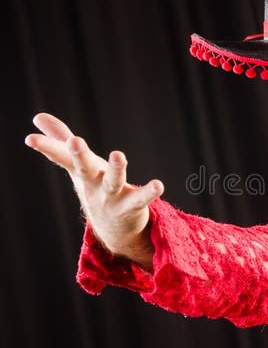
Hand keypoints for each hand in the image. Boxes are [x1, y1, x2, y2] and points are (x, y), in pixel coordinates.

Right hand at [25, 113, 163, 267]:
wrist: (114, 230)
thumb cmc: (96, 188)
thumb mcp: (78, 164)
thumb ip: (60, 140)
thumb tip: (38, 117)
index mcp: (82, 172)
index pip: (61, 157)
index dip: (46, 146)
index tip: (29, 138)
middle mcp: (93, 184)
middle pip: (84, 167)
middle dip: (79, 154)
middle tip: (75, 140)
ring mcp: (111, 197)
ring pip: (113, 182)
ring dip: (116, 168)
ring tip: (118, 155)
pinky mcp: (132, 206)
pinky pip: (141, 199)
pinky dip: (149, 192)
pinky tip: (158, 185)